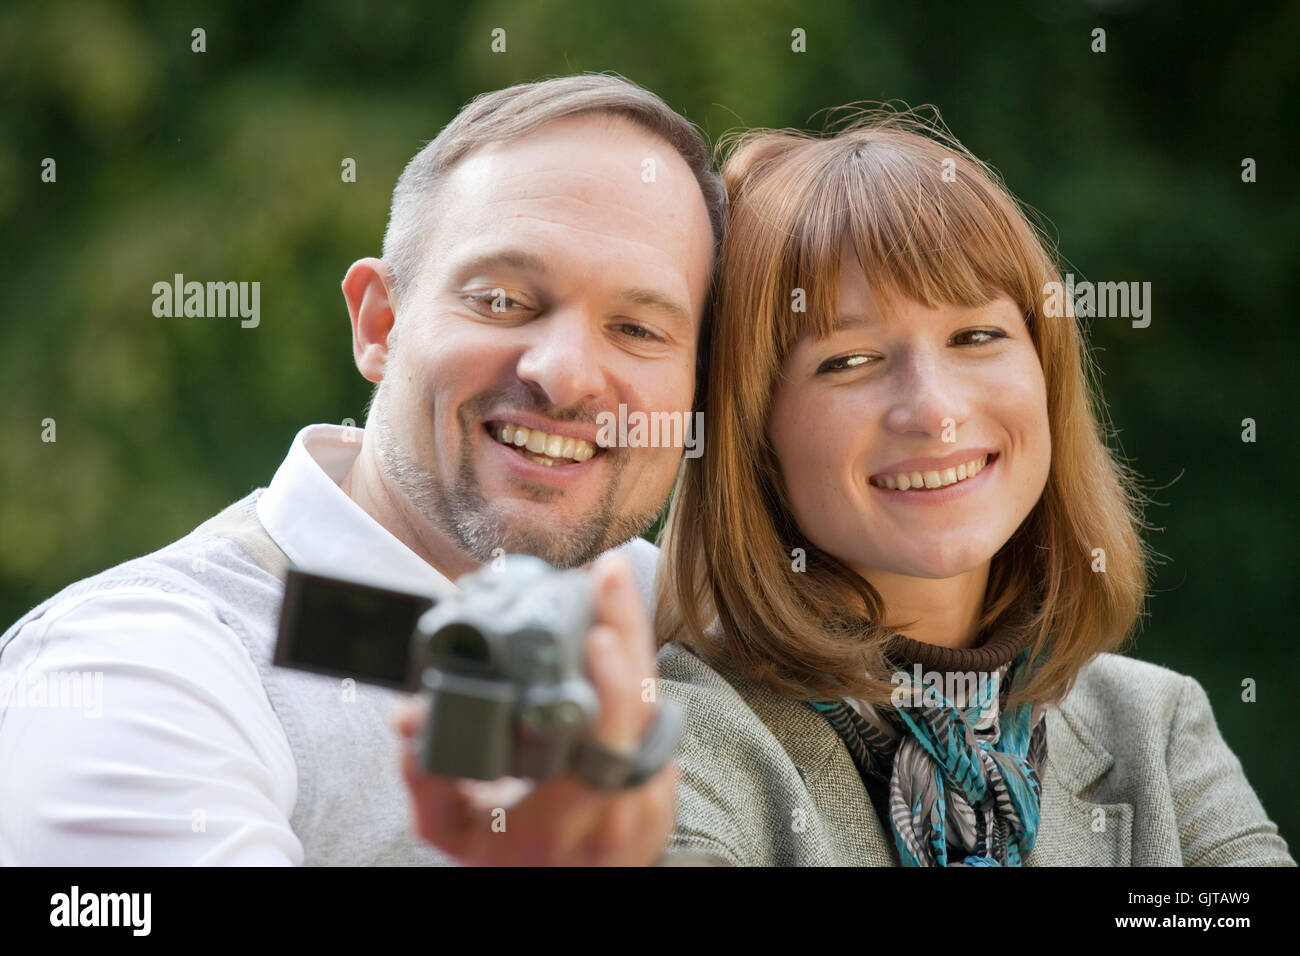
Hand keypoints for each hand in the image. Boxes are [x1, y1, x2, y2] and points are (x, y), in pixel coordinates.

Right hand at [393, 551, 676, 865]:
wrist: (562, 899)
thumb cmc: (504, 860)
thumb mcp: (450, 830)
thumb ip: (425, 778)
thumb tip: (408, 720)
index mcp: (560, 821)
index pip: (597, 748)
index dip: (606, 689)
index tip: (596, 636)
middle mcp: (614, 812)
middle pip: (639, 708)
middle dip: (629, 631)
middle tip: (608, 574)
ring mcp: (647, 802)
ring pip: (655, 706)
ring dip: (635, 643)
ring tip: (611, 587)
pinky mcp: (663, 790)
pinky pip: (658, 720)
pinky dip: (638, 672)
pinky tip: (618, 631)